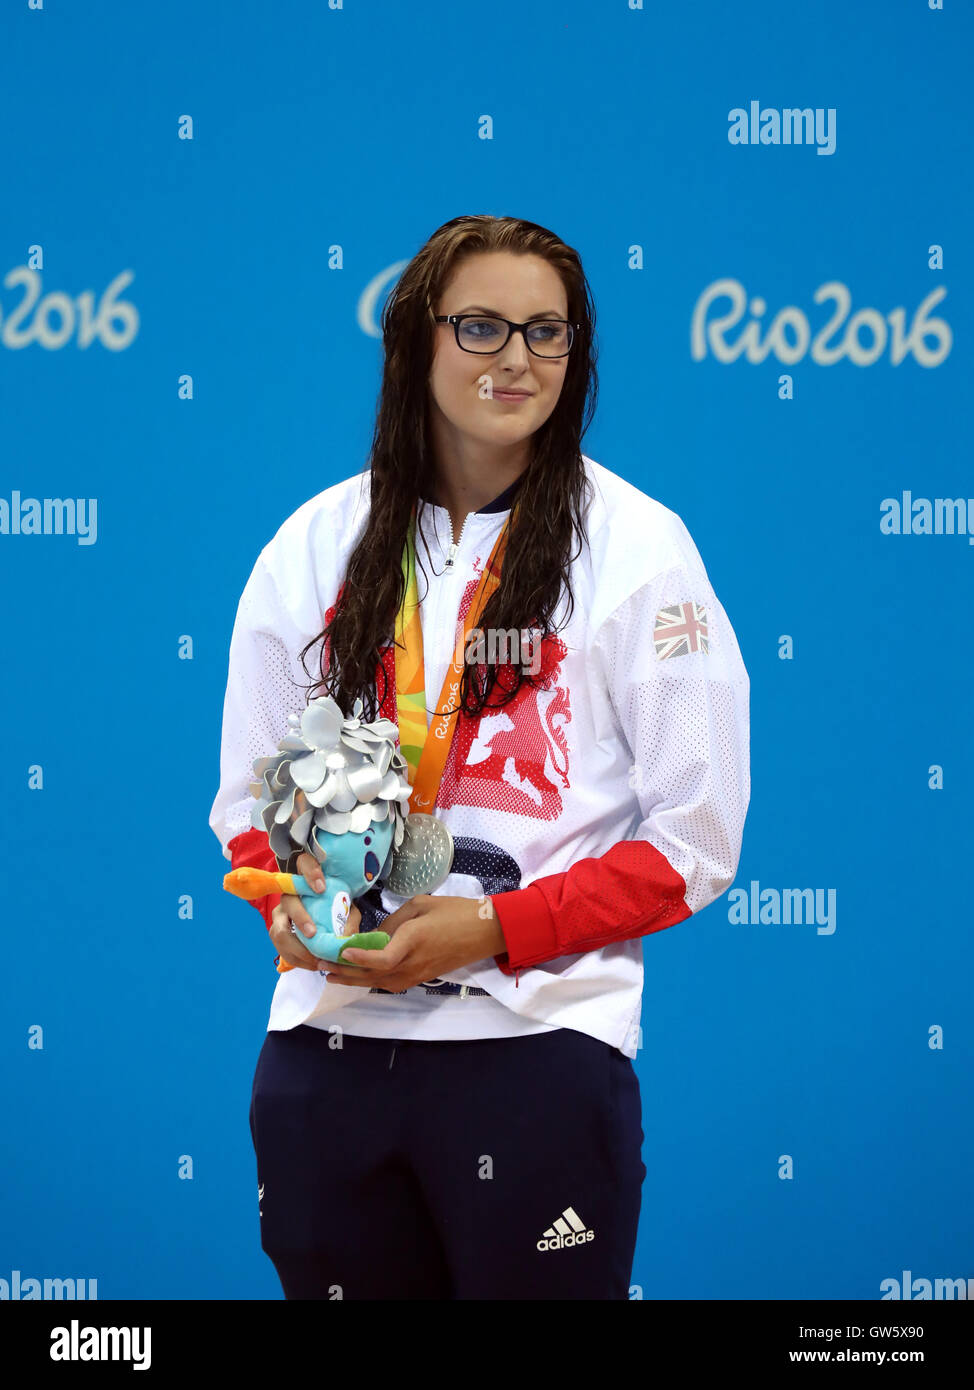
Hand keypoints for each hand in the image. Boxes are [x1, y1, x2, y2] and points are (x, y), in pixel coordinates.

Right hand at [268, 850, 361, 970]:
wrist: (318, 914)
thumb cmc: (333, 907)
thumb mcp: (345, 907)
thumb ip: (349, 916)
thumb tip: (348, 937)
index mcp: (306, 880)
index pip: (306, 865)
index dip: (312, 874)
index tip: (322, 887)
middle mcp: (289, 895)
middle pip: (289, 903)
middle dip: (301, 919)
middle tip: (314, 934)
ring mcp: (280, 915)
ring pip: (279, 931)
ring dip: (297, 948)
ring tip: (318, 960)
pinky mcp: (278, 933)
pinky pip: (281, 948)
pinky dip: (297, 959)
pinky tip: (313, 964)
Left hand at [318, 894, 505, 989]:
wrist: (484, 933)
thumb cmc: (454, 912)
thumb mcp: (421, 905)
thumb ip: (394, 921)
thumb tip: (375, 936)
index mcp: (413, 942)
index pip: (380, 959)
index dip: (359, 959)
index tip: (339, 953)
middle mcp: (411, 964)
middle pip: (372, 976)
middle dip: (344, 973)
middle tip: (320, 966)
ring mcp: (416, 975)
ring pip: (379, 982)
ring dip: (354, 979)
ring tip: (331, 973)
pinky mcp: (420, 978)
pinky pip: (389, 982)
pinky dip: (370, 979)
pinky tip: (358, 974)